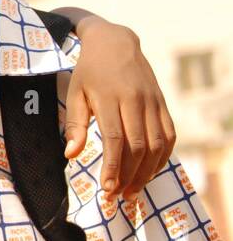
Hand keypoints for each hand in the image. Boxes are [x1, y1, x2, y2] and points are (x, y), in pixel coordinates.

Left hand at [64, 19, 175, 200]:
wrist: (116, 44)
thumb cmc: (89, 72)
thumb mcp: (74, 93)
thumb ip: (74, 125)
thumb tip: (70, 155)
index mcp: (110, 98)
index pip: (115, 139)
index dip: (113, 166)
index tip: (107, 188)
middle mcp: (135, 101)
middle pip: (138, 146)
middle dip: (129, 175)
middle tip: (118, 196)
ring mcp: (153, 103)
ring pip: (157, 144)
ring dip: (146, 171)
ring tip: (132, 190)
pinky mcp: (163, 104)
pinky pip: (169, 136)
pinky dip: (162, 157)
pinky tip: (149, 171)